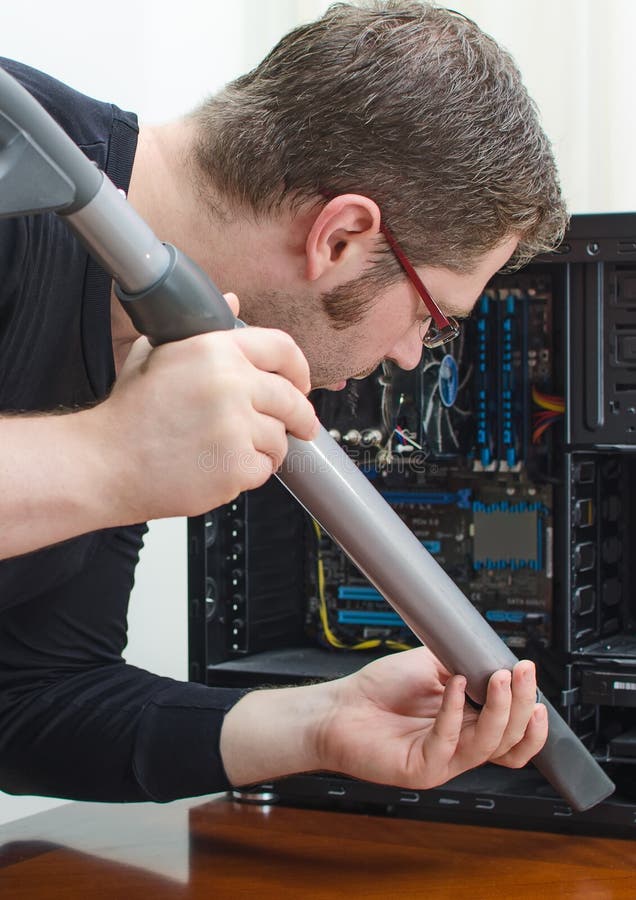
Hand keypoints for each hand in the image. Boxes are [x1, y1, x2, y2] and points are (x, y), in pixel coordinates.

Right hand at [86, 293, 318, 522]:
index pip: (282, 348)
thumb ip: (203, 328)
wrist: (107, 461)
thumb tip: (233, 303)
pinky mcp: (236, 465)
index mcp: (215, 349)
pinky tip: (222, 467)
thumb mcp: (159, 353)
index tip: (302, 385)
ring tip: (234, 449)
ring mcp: (235, 426)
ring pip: (279, 438)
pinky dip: (250, 473)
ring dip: (267, 448)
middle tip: (300, 428)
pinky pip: (265, 469)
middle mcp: (230, 383)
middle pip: (292, 400)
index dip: (299, 369)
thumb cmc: (130, 413)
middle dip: (300, 417)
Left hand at [220, 646, 546, 789]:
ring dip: (501, 709)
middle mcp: (460, 747)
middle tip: (522, 673)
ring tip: (499, 678)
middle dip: (523, 705)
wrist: (338, 708)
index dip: (529, 711)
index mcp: (468, 726)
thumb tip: (491, 653)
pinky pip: (449, 742)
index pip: (514, 731)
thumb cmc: (378, 691)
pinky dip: (456, 711)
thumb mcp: (429, 666)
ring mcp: (443, 761)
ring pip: (489, 745)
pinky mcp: (421, 768)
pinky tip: (456, 686)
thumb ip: (462, 662)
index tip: (529, 674)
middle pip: (511, 740)